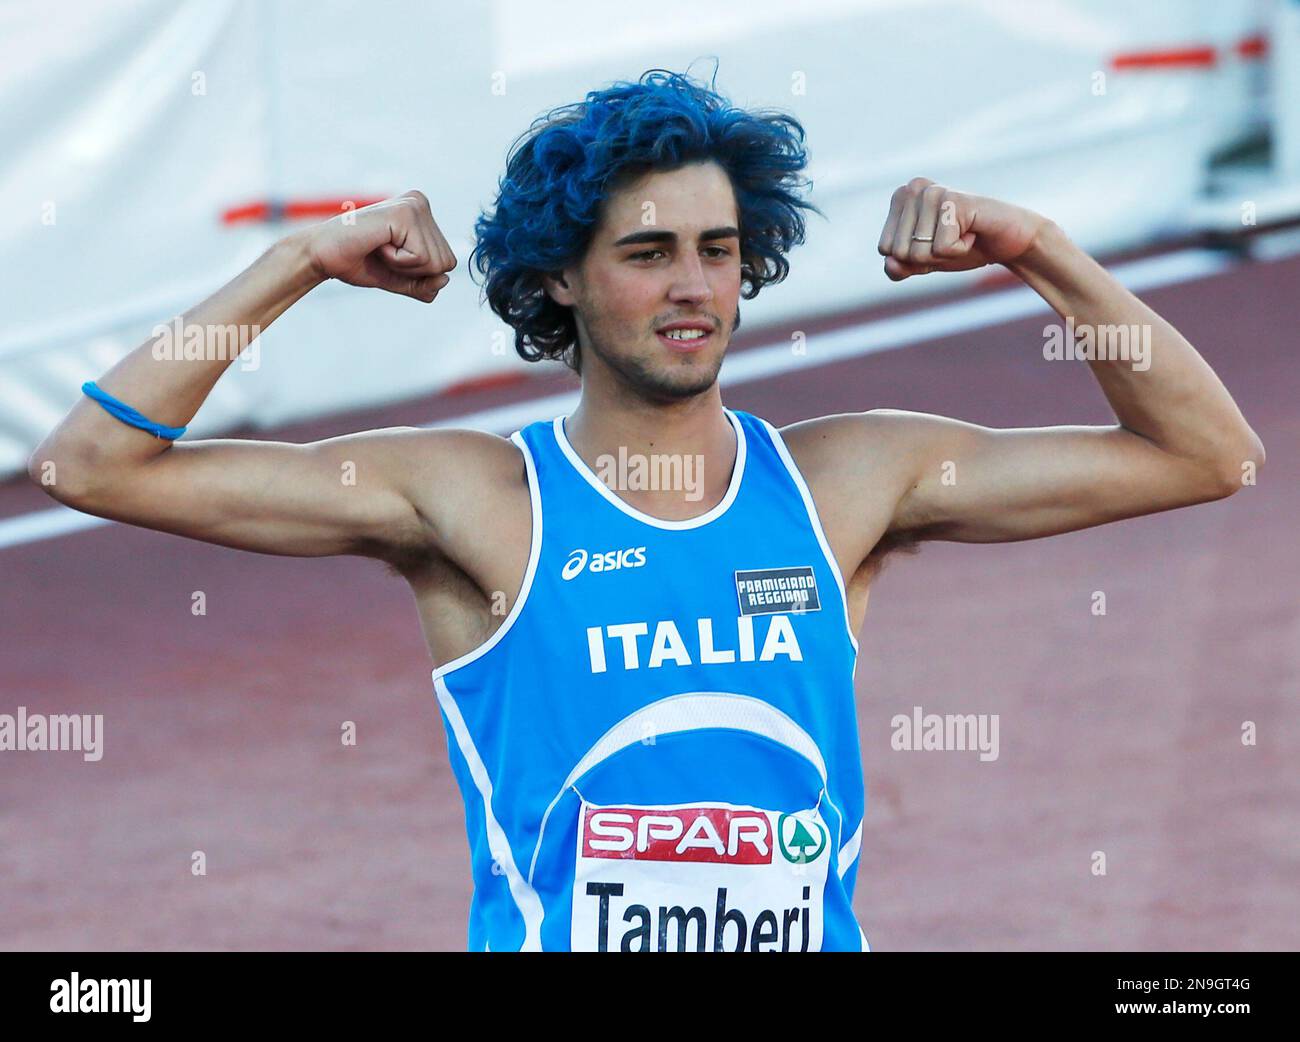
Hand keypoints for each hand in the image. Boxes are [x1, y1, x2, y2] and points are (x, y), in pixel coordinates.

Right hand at [301, 190, 456, 301]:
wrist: (321, 255)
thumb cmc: (358, 262)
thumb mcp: (400, 279)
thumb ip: (425, 284)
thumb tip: (445, 280)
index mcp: (423, 215)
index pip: (447, 261)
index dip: (419, 273)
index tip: (390, 257)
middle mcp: (421, 203)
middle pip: (446, 262)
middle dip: (414, 271)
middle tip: (383, 253)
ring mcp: (414, 206)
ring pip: (437, 262)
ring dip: (405, 266)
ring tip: (380, 247)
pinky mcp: (405, 214)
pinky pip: (421, 258)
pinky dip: (398, 261)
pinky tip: (378, 244)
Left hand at [876, 178, 1046, 280]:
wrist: (1007, 241)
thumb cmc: (963, 246)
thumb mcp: (924, 263)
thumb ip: (900, 267)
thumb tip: (890, 262)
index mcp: (900, 198)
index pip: (885, 249)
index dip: (912, 258)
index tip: (936, 241)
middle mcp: (913, 188)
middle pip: (899, 251)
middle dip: (927, 257)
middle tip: (951, 238)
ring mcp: (933, 192)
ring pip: (918, 252)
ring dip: (945, 254)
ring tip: (962, 234)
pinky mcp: (953, 200)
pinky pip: (942, 249)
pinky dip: (960, 250)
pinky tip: (972, 232)